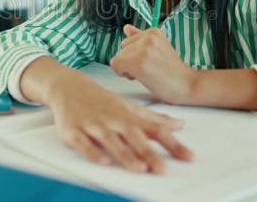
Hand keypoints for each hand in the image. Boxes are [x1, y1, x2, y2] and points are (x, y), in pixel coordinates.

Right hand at [48, 73, 193, 173]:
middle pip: (134, 137)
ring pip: (110, 141)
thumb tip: (179, 125)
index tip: (189, 157)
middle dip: (149, 153)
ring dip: (124, 154)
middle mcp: (113, 120)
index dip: (173, 144)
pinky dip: (93, 152)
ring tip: (139, 168)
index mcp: (128, 116)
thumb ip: (153, 119)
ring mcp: (93, 126)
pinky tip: (103, 161)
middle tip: (163, 168)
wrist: (67, 86)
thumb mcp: (128, 107)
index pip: (155, 130)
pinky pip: (83, 143)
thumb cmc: (101, 100)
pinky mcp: (73, 131)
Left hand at [110, 24, 197, 104]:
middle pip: (122, 49)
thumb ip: (140, 38)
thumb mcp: (157, 49)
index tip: (150, 62)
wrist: (187, 85)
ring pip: (118, 57)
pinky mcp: (138, 62)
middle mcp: (148, 37)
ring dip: (127, 68)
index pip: (128, 42)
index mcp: (153, 32)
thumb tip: (126, 28)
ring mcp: (143, 49)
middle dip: (130, 61)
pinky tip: (138, 77)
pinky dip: (123, 73)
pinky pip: (116, 65)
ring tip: (146, 73)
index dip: (135, 55)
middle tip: (148, 69)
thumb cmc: (173, 71)